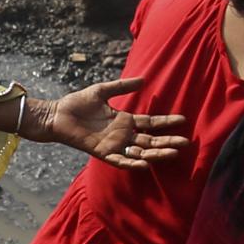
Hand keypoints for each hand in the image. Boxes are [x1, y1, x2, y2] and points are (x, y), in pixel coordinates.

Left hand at [43, 78, 191, 168]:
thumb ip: (122, 86)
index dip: (165, 122)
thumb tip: (144, 79)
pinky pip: (119, 161)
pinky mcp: (101, 152)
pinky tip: (145, 164)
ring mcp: (113, 145)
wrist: (56, 115)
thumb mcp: (102, 91)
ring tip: (172, 153)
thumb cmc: (76, 104)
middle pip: (150, 141)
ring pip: (139, 152)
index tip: (183, 120)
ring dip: (155, 154)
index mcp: (124, 120)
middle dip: (167, 141)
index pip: (150, 123)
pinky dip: (131, 163)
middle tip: (186, 143)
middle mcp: (122, 135)